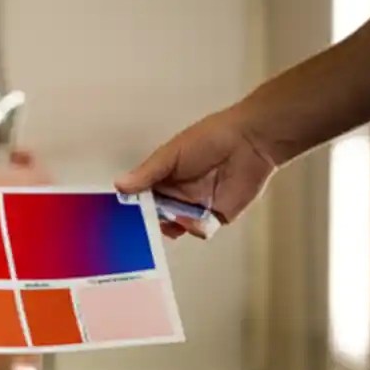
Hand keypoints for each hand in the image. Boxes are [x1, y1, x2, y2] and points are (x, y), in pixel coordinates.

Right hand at [115, 107, 277, 237]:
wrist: (250, 142)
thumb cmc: (211, 138)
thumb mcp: (171, 154)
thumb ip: (147, 173)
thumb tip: (119, 185)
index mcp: (164, 177)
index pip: (141, 197)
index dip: (133, 206)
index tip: (124, 213)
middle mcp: (178, 194)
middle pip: (156, 216)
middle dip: (150, 222)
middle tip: (144, 223)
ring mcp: (196, 207)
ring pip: (176, 227)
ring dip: (171, 226)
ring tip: (171, 219)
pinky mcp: (217, 217)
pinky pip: (200, 231)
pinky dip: (195, 228)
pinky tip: (192, 219)